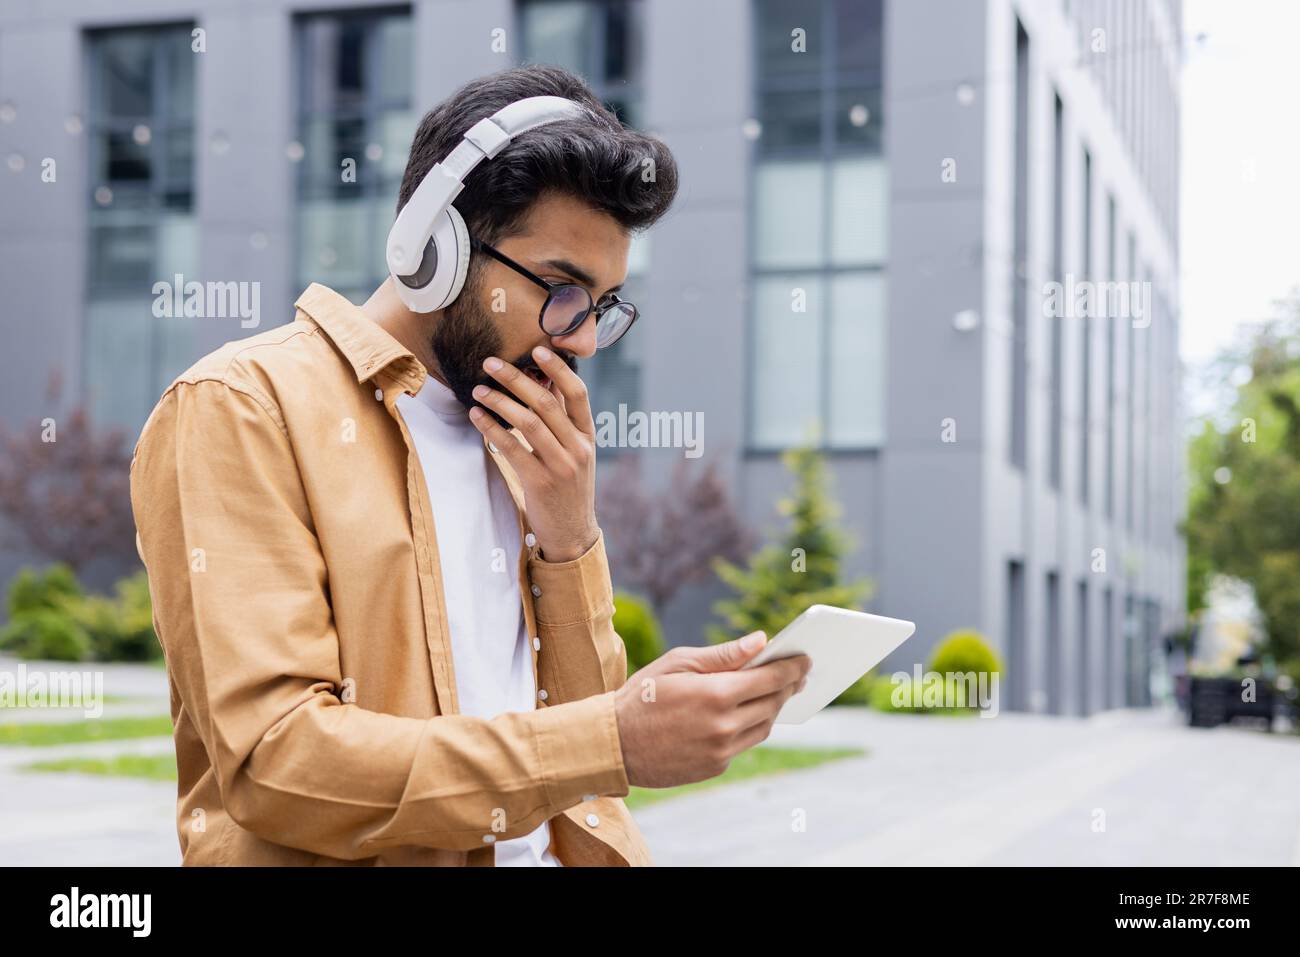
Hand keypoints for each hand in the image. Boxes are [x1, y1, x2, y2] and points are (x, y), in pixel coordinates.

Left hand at [467, 346, 597, 562]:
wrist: (573, 532)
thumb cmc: (569, 487)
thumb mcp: (575, 453)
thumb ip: (562, 421)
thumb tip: (545, 383)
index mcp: (587, 436)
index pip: (577, 394)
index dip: (558, 369)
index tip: (538, 349)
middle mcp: (578, 448)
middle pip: (545, 403)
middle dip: (515, 378)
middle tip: (491, 363)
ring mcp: (560, 466)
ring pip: (528, 423)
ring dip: (499, 401)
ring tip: (478, 389)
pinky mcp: (539, 482)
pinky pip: (511, 448)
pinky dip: (492, 429)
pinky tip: (477, 417)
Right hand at [614, 632, 811, 788]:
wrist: (613, 744)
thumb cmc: (642, 695)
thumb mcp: (678, 663)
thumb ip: (723, 655)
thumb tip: (761, 641)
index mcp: (716, 694)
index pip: (770, 678)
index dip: (792, 667)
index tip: (805, 659)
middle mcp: (724, 726)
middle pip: (773, 703)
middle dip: (788, 686)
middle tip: (798, 674)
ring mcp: (721, 751)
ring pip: (764, 726)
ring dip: (773, 707)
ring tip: (776, 691)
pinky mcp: (715, 766)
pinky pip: (744, 744)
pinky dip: (750, 726)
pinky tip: (747, 713)